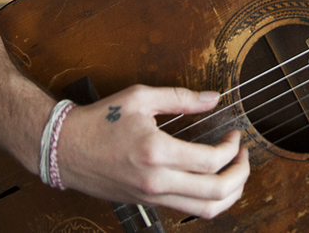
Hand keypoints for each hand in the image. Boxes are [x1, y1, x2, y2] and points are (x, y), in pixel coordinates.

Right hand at [57, 85, 248, 218]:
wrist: (65, 148)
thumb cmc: (99, 121)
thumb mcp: (140, 98)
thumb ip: (181, 98)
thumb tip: (214, 98)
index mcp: (156, 152)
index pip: (211, 161)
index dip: (232, 149)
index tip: (235, 135)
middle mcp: (156, 181)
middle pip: (215, 192)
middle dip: (240, 174)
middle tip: (244, 157)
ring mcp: (152, 197)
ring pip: (204, 210)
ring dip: (229, 194)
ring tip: (235, 173)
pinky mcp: (148, 203)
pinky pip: (187, 210)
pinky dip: (208, 200)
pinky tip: (212, 182)